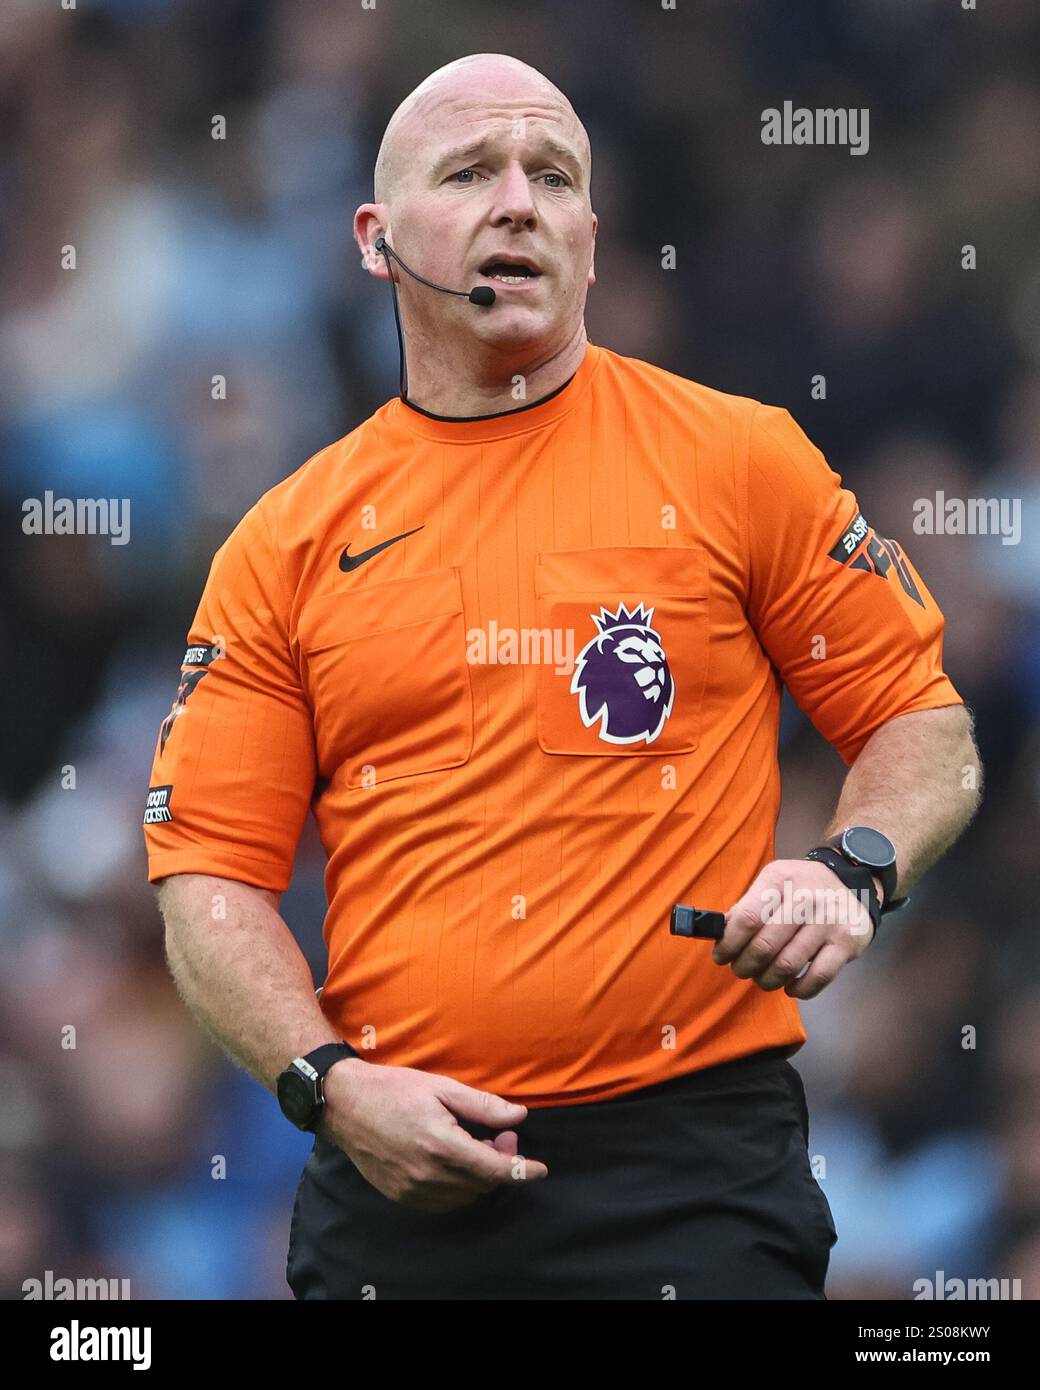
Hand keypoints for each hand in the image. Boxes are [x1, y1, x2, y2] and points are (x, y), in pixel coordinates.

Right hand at [318, 1059, 548, 1211]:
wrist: (345, 1105)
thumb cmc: (394, 1089)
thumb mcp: (442, 1087)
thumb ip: (483, 1106)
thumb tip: (520, 1117)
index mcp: (442, 1145)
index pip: (494, 1170)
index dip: (522, 1171)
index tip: (541, 1170)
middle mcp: (428, 1174)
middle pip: (482, 1183)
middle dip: (500, 1162)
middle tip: (501, 1134)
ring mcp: (412, 1189)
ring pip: (464, 1196)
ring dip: (479, 1176)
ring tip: (476, 1144)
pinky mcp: (400, 1196)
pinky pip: (442, 1202)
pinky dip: (458, 1187)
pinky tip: (455, 1162)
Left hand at [712, 858, 876, 998]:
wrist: (852, 883)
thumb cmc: (801, 887)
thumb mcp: (772, 882)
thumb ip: (747, 906)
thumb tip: (719, 934)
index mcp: (779, 880)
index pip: (747, 919)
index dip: (729, 944)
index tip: (721, 956)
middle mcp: (805, 898)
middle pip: (764, 946)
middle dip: (745, 966)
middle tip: (741, 970)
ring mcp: (828, 920)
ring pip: (788, 965)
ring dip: (768, 980)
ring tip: (763, 979)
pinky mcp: (847, 942)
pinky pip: (818, 977)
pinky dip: (800, 990)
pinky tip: (790, 988)